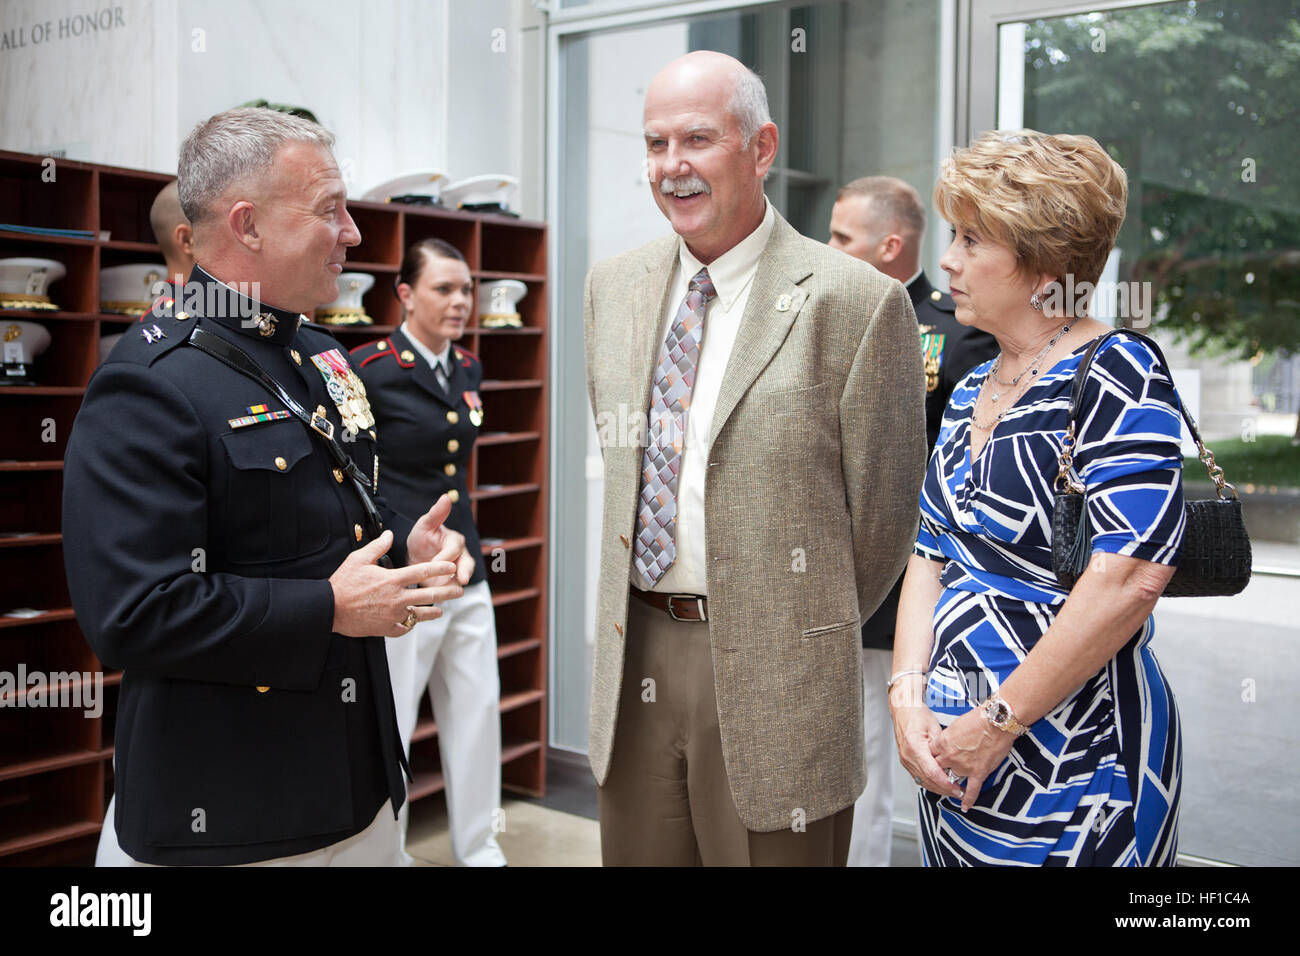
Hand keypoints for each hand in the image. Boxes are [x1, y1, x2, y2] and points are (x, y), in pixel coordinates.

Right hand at [329, 530, 463, 636]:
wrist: (330, 608)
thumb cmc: (343, 582)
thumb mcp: (358, 559)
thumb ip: (378, 546)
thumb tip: (390, 534)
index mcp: (392, 579)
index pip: (423, 572)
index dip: (441, 568)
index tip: (452, 566)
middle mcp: (397, 598)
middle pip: (429, 595)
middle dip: (447, 592)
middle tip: (459, 591)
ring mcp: (393, 615)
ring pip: (421, 615)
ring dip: (433, 612)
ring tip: (441, 610)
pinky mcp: (386, 628)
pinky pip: (405, 628)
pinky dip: (410, 625)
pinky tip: (414, 622)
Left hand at [406, 494, 474, 585]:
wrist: (415, 557)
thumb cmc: (422, 537)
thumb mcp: (425, 525)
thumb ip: (436, 513)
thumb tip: (446, 497)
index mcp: (456, 541)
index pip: (454, 549)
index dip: (444, 556)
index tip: (433, 562)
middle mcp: (461, 556)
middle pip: (467, 564)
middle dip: (464, 572)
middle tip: (461, 580)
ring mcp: (458, 570)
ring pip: (462, 578)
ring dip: (456, 585)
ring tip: (452, 593)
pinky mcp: (452, 584)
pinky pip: (453, 589)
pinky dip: (448, 594)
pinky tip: (440, 599)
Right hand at [890, 677, 962, 800]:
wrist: (903, 708)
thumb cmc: (916, 713)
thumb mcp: (934, 727)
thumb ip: (942, 746)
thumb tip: (952, 762)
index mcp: (914, 747)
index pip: (932, 773)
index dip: (946, 784)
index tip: (957, 789)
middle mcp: (907, 756)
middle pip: (927, 781)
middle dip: (944, 789)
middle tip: (958, 793)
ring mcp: (905, 759)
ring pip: (922, 781)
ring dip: (937, 788)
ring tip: (951, 790)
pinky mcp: (905, 760)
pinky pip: (918, 776)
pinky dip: (930, 781)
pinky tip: (940, 782)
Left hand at [929, 706, 1018, 812]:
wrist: (997, 722)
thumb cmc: (978, 719)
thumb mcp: (955, 725)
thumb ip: (947, 738)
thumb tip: (946, 743)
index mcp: (942, 743)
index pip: (930, 755)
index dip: (931, 757)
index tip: (932, 759)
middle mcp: (950, 756)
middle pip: (938, 768)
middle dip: (939, 770)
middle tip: (941, 771)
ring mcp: (963, 766)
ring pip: (952, 778)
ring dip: (952, 781)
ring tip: (952, 785)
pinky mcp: (978, 772)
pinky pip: (971, 790)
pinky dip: (968, 799)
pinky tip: (965, 806)